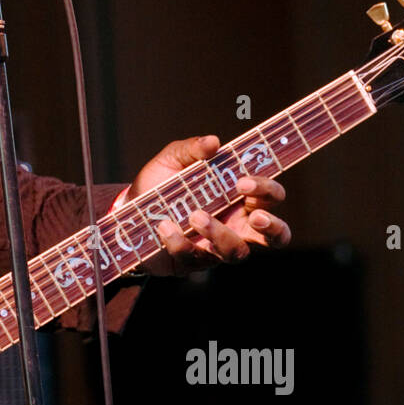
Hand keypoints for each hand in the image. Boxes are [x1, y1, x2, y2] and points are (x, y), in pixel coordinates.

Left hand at [127, 135, 291, 276]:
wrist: (127, 209)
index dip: (267, 189)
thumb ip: (192, 149)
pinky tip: (164, 227)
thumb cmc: (160, 182)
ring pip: (237, 253)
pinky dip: (179, 242)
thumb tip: (213, 142)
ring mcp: (216, 248)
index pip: (271, 197)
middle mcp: (236, 226)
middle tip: (255, 217)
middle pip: (277, 237)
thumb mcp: (172, 159)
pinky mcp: (192, 262)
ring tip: (195, 215)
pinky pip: (194, 259)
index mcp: (240, 198)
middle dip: (273, 228)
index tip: (242, 181)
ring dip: (220, 235)